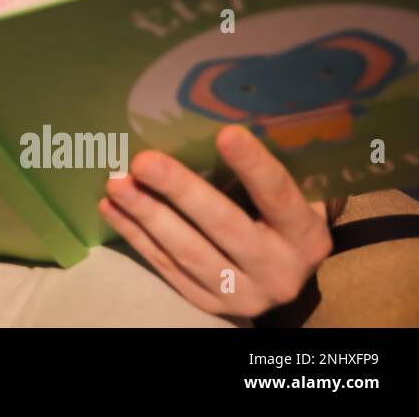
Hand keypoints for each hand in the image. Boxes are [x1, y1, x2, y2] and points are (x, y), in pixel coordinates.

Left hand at [99, 124, 331, 318]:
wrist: (281, 277)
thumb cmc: (280, 217)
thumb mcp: (294, 196)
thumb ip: (268, 167)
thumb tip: (220, 115)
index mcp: (307, 237)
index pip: (279, 197)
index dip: (253, 166)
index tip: (225, 133)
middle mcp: (279, 271)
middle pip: (225, 227)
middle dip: (181, 192)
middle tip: (143, 161)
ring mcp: (243, 293)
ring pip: (188, 253)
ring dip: (147, 215)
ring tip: (116, 183)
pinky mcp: (209, 302)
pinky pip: (167, 266)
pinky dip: (136, 235)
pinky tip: (111, 208)